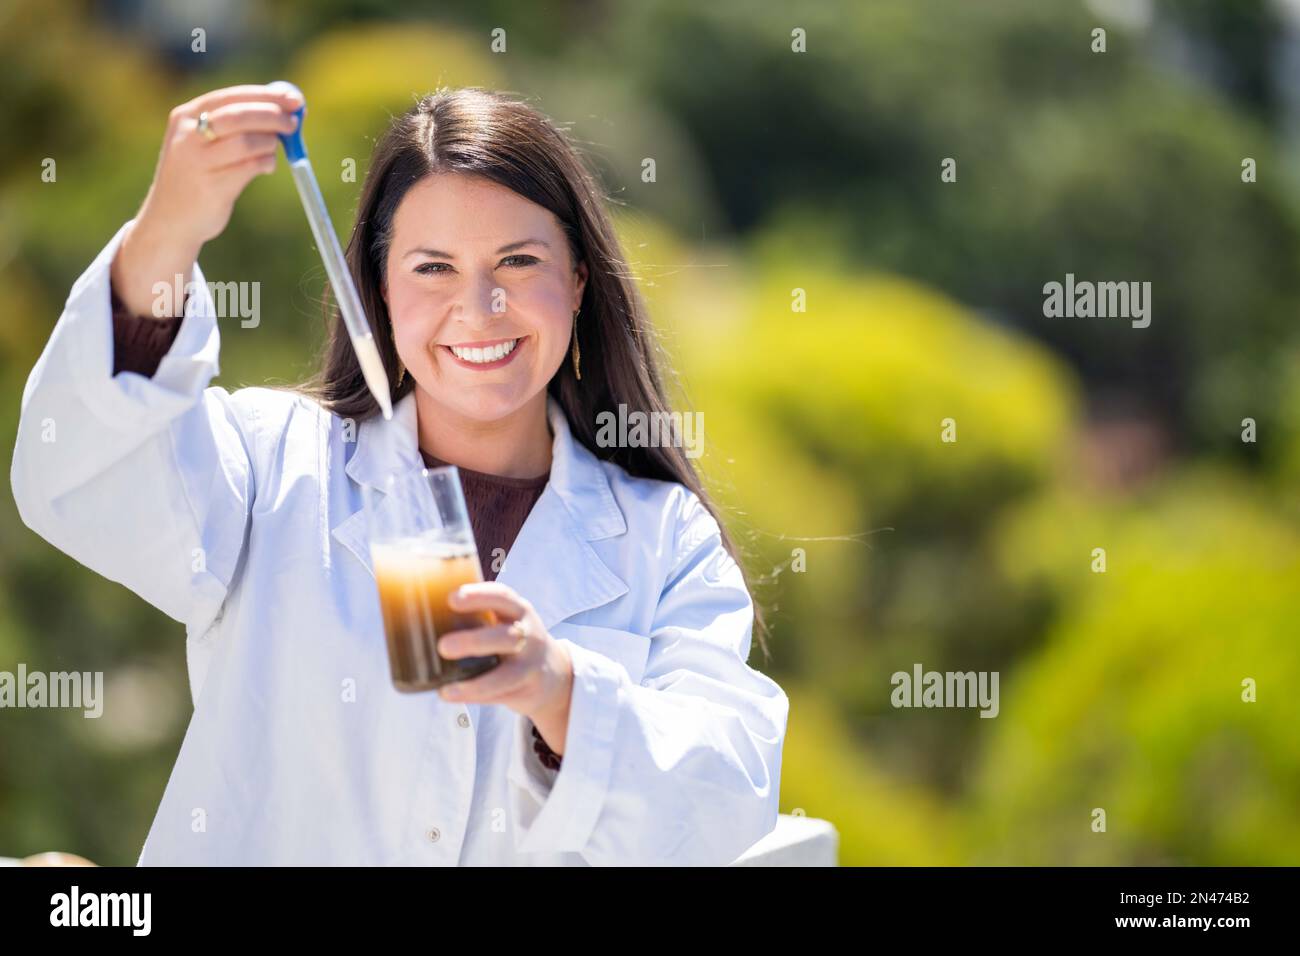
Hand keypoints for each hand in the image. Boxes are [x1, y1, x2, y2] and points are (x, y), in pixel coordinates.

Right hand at [111, 84, 303, 316]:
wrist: (170, 219)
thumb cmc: (198, 175)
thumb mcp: (206, 142)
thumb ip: (238, 124)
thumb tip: (287, 107)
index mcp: (185, 116)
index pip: (231, 97)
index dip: (267, 96)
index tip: (295, 99)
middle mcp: (187, 136)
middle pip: (239, 115)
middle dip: (272, 116)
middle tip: (293, 124)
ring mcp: (197, 162)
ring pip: (246, 142)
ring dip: (269, 143)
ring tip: (273, 150)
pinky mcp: (211, 186)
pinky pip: (249, 168)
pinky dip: (266, 163)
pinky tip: (267, 166)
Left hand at [436, 582, 574, 754]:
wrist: (552, 673)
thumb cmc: (512, 639)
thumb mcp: (505, 619)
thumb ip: (476, 614)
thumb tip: (415, 607)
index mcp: (519, 611)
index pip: (502, 598)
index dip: (478, 596)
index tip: (452, 598)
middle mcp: (528, 636)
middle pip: (506, 637)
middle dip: (474, 642)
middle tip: (442, 645)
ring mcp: (528, 666)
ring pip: (505, 676)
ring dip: (475, 683)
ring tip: (445, 687)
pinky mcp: (524, 690)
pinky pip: (498, 696)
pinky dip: (473, 696)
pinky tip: (450, 694)